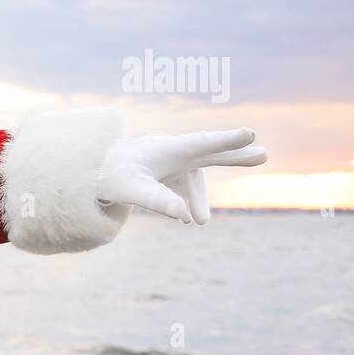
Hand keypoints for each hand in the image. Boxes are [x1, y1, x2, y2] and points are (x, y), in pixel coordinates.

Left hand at [96, 127, 267, 223]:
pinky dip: (188, 202)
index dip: (226, 140)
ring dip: (200, 197)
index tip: (249, 133)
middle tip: (262, 153)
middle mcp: (173, 152)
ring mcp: (172, 163)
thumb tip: (182, 214)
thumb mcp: (129, 191)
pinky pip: (184, 186)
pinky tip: (188, 219)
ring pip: (196, 176)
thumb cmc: (110, 176)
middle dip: (234, 154)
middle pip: (210, 152)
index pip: (202, 144)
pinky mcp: (167, 173)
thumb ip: (156, 200)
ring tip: (200, 221)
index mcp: (168, 149)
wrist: (91, 171)